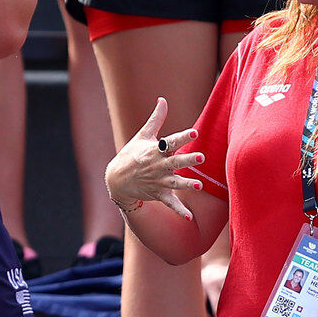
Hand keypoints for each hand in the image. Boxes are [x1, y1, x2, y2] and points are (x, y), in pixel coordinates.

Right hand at [103, 97, 202, 218]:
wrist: (116, 180)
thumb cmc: (131, 154)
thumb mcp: (142, 136)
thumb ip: (156, 118)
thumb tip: (163, 99)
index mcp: (155, 150)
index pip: (171, 142)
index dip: (183, 136)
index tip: (195, 132)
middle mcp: (158, 166)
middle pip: (175, 162)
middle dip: (188, 160)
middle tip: (201, 157)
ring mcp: (158, 181)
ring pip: (175, 183)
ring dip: (187, 184)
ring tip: (199, 185)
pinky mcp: (158, 194)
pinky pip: (169, 203)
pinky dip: (179, 210)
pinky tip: (189, 217)